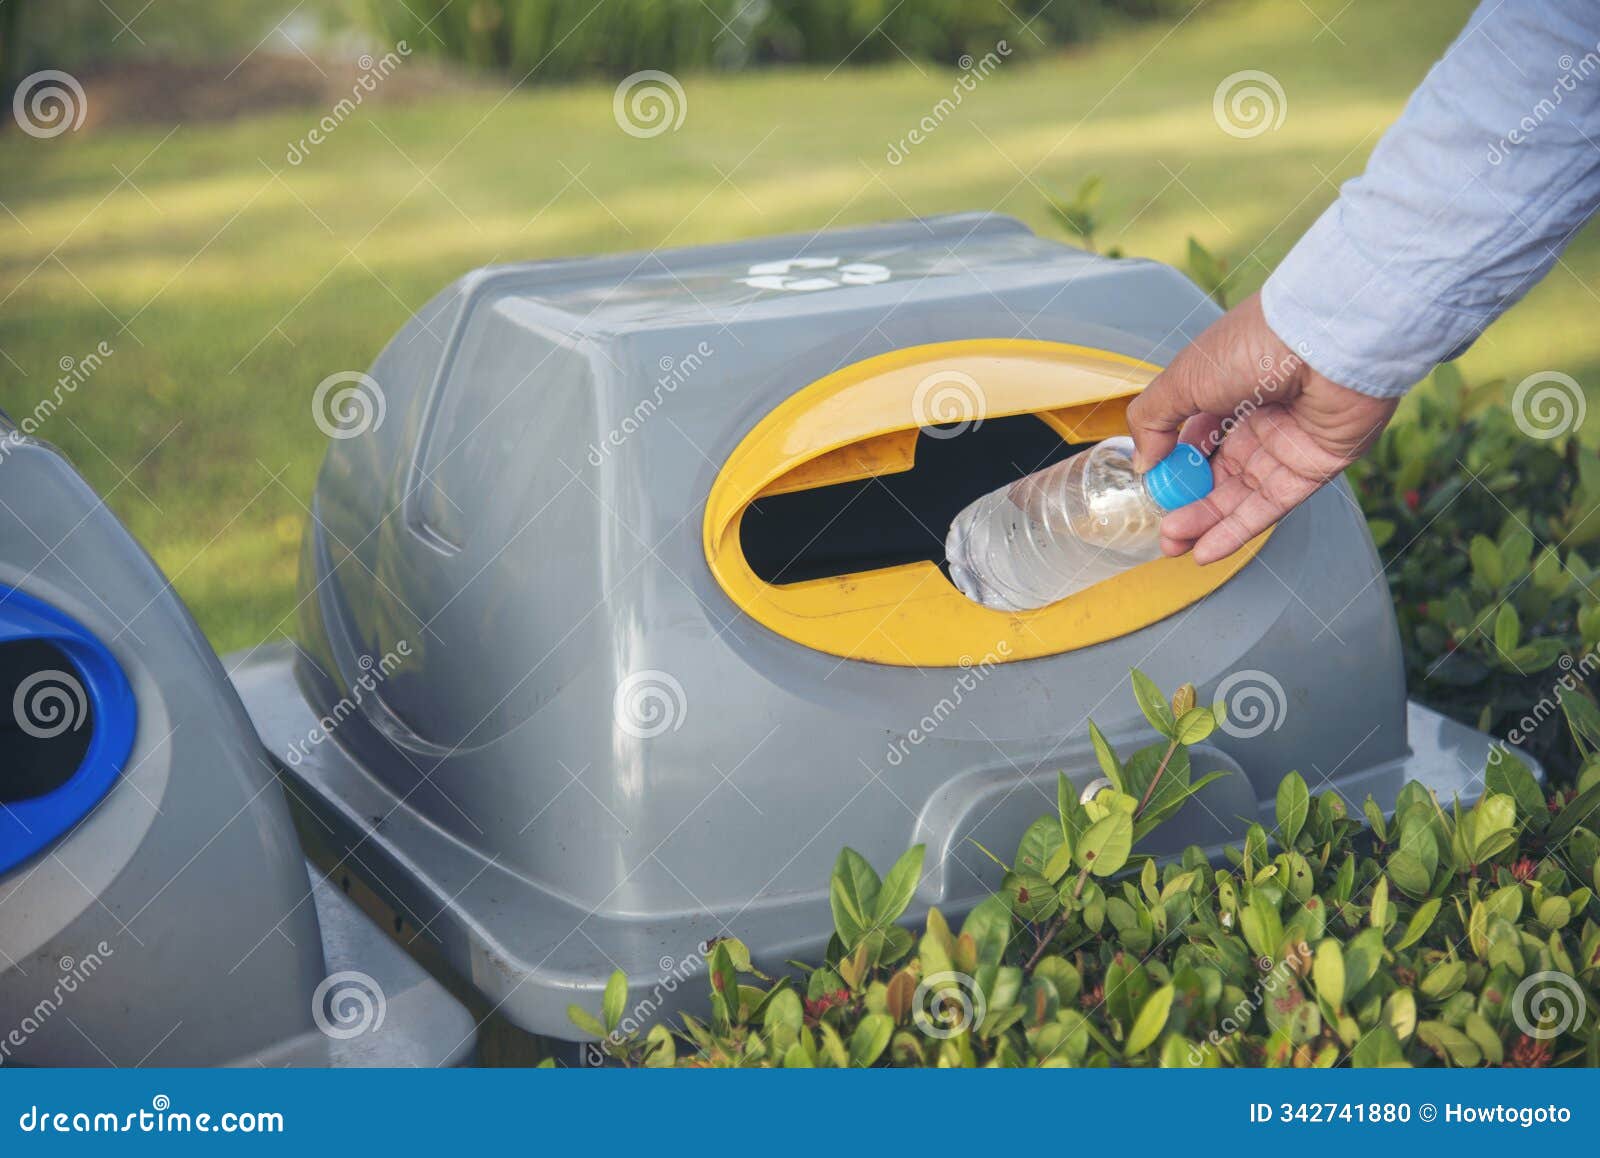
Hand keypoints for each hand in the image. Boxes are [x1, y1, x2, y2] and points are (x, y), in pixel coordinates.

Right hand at [1126, 292, 1398, 564]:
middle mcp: (1256, 417)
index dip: (1173, 468)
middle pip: (1217, 473)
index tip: (1154, 492)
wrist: (1327, 340)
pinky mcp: (1313, 467)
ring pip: (1239, 494)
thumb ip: (1153, 422)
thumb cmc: (1255, 344)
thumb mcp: (1182, 378)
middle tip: (1164, 534)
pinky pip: (1271, 505)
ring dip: (1206, 521)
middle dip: (1187, 505)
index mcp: (1225, 389)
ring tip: (1175, 544)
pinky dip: (1238, 530)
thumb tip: (1143, 465)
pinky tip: (1207, 550)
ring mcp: (1285, 444)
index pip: (1195, 439)